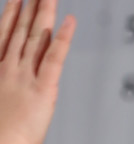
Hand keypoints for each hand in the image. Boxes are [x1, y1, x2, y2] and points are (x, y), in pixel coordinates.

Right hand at [0, 0, 72, 143]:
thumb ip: (4, 88)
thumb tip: (9, 86)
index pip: (3, 36)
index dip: (11, 15)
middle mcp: (7, 68)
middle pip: (20, 31)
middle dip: (28, 7)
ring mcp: (24, 76)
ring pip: (35, 37)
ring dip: (43, 13)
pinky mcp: (42, 89)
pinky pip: (54, 57)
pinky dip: (62, 38)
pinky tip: (70, 21)